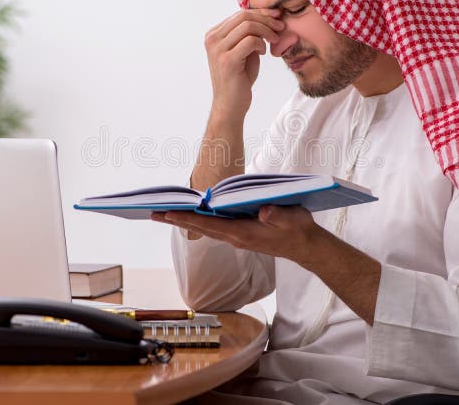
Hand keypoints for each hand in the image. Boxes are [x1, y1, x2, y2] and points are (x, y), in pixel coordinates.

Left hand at [152, 205, 317, 265]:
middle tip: (153, 212)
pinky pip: (213, 228)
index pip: (207, 224)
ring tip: (165, 213)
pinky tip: (192, 215)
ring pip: (204, 228)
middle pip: (199, 227)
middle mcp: (234, 237)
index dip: (186, 218)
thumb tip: (262, 212)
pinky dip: (199, 221)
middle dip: (177, 219)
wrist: (305, 246)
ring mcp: (236, 238)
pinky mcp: (240, 235)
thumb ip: (276, 215)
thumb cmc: (298, 229)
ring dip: (185, 221)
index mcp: (242, 233)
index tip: (167, 213)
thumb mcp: (291, 218)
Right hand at [204, 9, 284, 120]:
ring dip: (266, 31)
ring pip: (248, 26)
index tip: (277, 16)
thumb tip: (267, 16)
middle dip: (266, 19)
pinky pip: (251, 41)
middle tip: (280, 27)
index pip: (239, 14)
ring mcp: (218, 49)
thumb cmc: (239, 78)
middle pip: (243, 16)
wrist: (230, 105)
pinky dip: (261, 44)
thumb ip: (249, 34)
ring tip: (274, 40)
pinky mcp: (227, 60)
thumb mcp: (243, 51)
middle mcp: (212, 39)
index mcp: (213, 35)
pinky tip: (263, 53)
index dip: (261, 12)